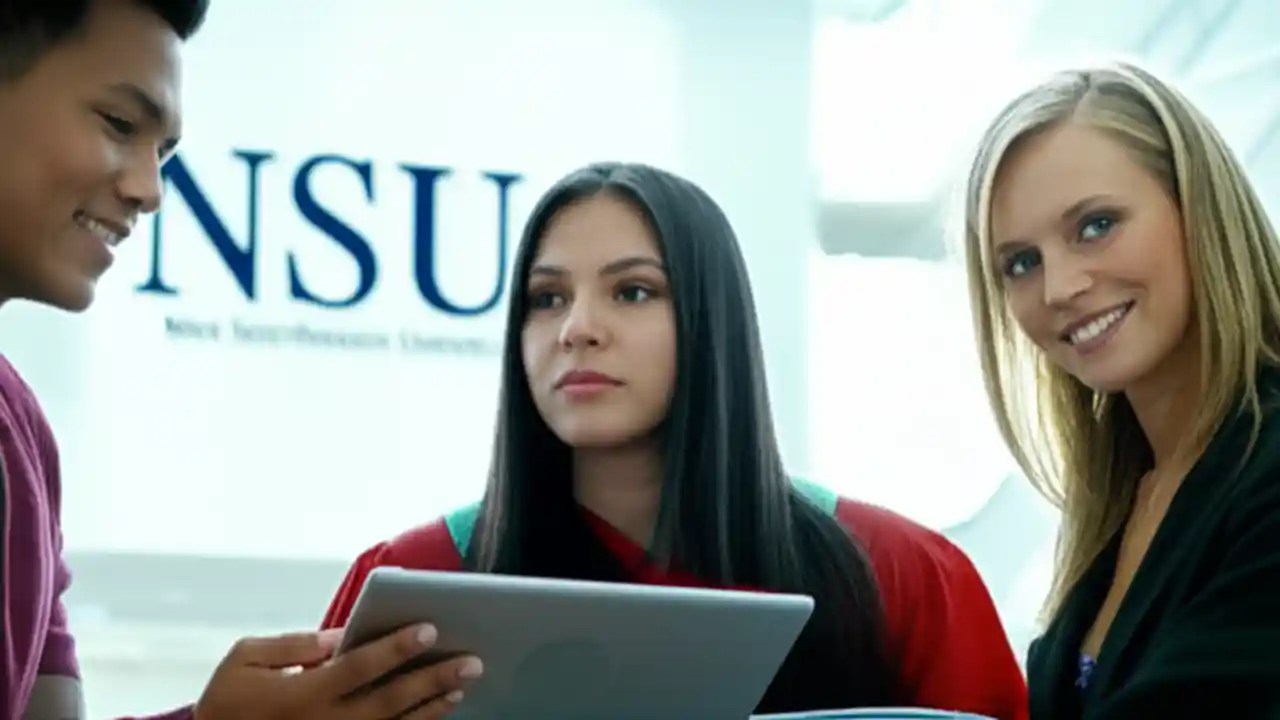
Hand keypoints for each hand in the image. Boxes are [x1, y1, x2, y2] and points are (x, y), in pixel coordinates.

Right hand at [192, 624, 483, 719]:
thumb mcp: (246, 659)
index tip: (429, 628)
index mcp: (304, 694)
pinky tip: (436, 714)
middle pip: (390, 700)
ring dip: (431, 708)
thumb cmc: (228, 698)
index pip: (359, 666)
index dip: (395, 647)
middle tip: (471, 662)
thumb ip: (295, 644)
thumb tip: (343, 633)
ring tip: (461, 688)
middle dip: (433, 679)